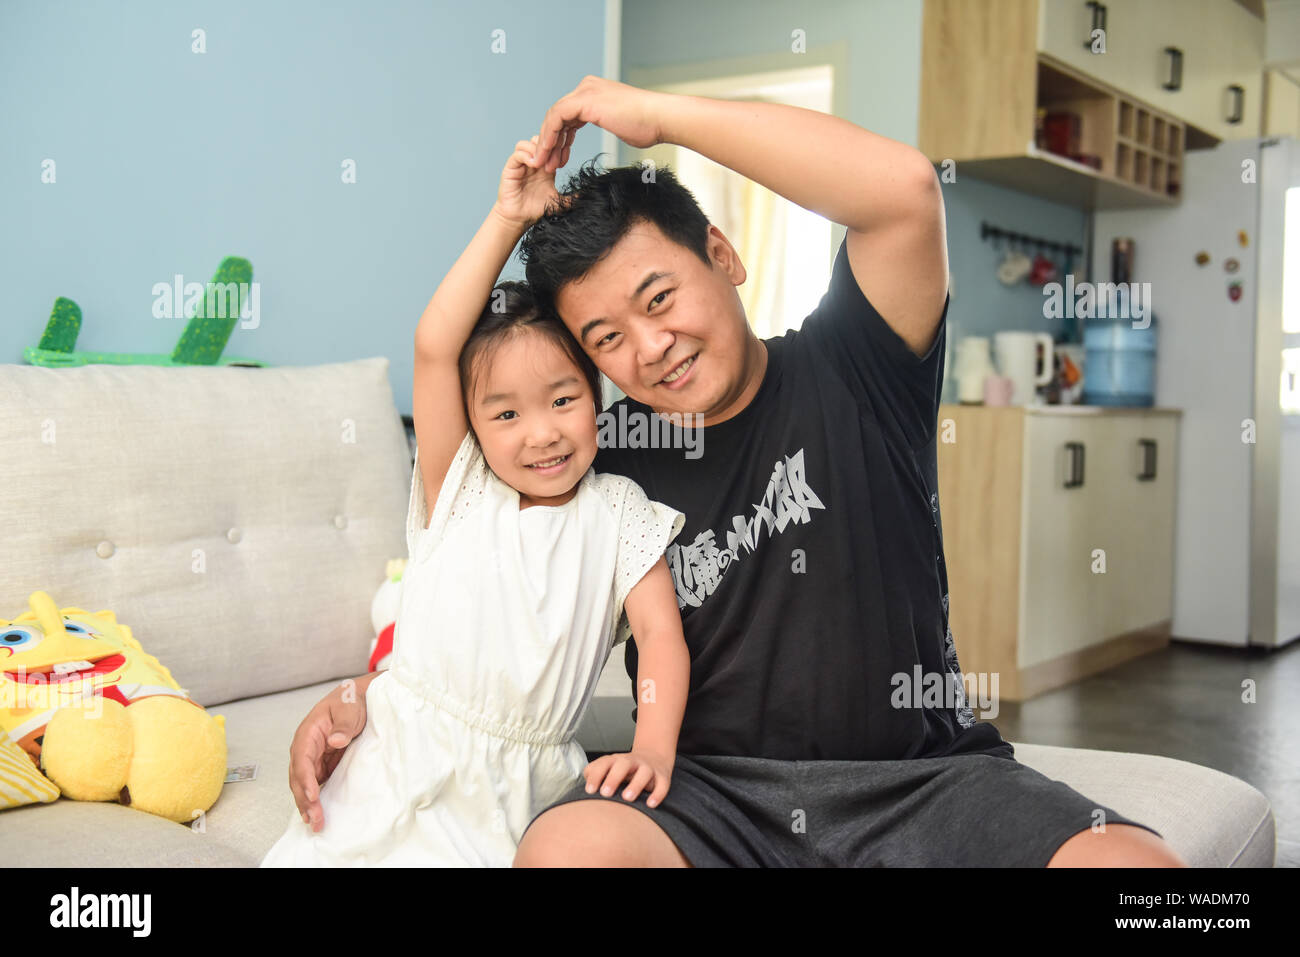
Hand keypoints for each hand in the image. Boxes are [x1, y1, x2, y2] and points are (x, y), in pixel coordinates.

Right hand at [288, 677, 368, 832]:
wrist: (358, 699)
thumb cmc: (350, 701)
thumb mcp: (348, 708)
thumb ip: (343, 725)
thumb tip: (334, 740)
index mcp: (308, 733)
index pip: (302, 759)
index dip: (306, 779)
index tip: (312, 795)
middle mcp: (305, 748)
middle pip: (299, 777)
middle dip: (304, 799)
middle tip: (314, 819)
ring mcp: (313, 758)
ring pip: (304, 784)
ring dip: (307, 803)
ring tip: (314, 823)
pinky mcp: (322, 764)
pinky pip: (315, 783)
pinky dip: (314, 799)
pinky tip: (318, 813)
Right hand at [494, 136, 563, 230]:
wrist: (520, 219)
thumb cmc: (536, 209)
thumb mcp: (558, 201)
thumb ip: (571, 197)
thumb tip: (587, 196)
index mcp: (544, 167)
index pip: (549, 147)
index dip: (556, 148)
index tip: (563, 160)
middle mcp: (532, 163)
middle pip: (537, 141)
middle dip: (545, 146)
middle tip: (553, 157)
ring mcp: (521, 165)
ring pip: (525, 144)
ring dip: (535, 149)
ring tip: (543, 162)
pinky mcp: (511, 169)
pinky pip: (517, 154)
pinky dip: (526, 156)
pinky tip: (534, 166)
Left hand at [531, 76, 665, 173]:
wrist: (661, 119)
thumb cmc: (649, 126)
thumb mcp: (621, 124)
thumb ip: (609, 122)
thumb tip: (614, 129)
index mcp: (594, 94)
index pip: (567, 116)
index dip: (559, 139)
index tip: (557, 160)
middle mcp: (587, 88)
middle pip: (558, 117)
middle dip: (550, 143)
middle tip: (545, 165)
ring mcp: (585, 92)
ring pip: (554, 117)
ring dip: (547, 143)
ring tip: (544, 164)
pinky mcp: (584, 100)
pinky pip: (557, 117)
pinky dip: (550, 136)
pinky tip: (549, 152)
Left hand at [583, 748, 673, 808]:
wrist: (653, 757)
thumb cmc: (624, 769)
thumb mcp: (609, 767)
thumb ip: (595, 773)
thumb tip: (586, 786)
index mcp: (616, 760)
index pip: (604, 763)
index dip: (596, 775)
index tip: (590, 790)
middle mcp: (632, 761)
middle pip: (623, 764)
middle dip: (614, 778)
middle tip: (605, 793)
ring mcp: (648, 768)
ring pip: (644, 773)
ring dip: (636, 784)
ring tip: (627, 797)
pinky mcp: (662, 777)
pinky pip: (662, 784)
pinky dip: (658, 794)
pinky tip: (650, 804)